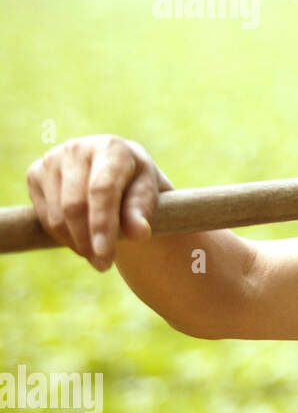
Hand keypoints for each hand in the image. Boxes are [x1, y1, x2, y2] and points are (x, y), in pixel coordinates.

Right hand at [25, 135, 168, 271]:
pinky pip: (44, 217)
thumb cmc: (135, 185)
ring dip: (77, 243)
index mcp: (111, 147)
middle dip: (88, 241)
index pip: (102, 190)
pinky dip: (63, 236)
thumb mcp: (147, 195)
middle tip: (104, 265)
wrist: (115, 170)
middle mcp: (77, 148)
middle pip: (74, 205)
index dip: (102, 224)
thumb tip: (140, 233)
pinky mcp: (35, 173)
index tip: (105, 254)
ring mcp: (52, 159)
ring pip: (57, 215)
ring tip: (98, 255)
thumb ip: (141, 212)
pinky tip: (82, 239)